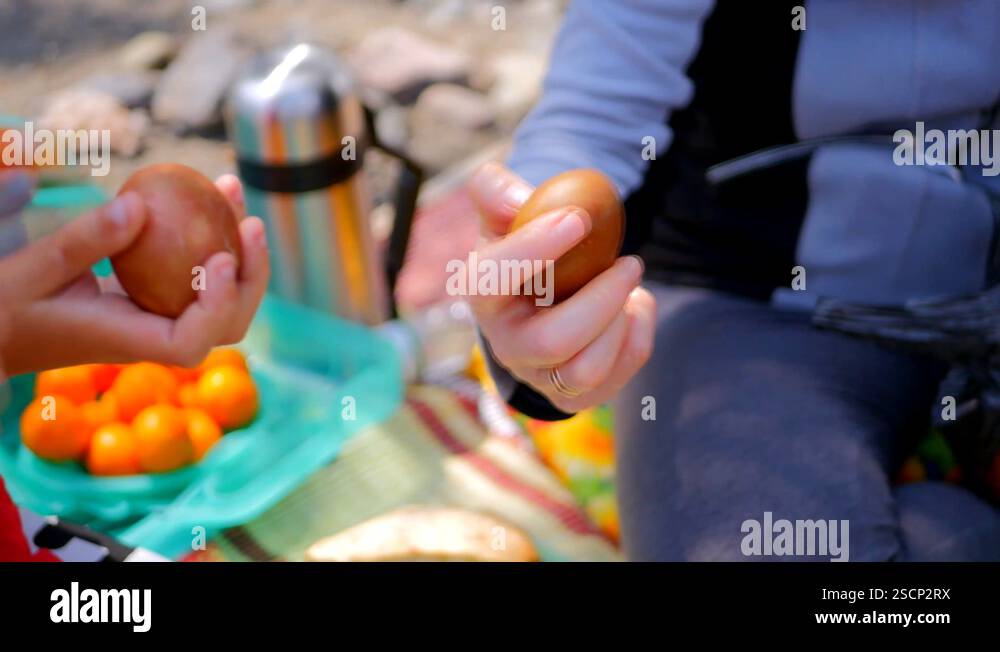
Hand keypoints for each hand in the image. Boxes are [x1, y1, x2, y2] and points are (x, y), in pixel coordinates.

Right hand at [0, 173, 269, 375]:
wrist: (0, 328)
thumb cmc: (7, 304)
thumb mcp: (32, 268)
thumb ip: (84, 241)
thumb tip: (140, 206)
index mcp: (126, 341)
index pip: (190, 344)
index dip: (216, 307)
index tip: (218, 258)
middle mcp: (153, 336)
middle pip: (226, 324)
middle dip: (250, 276)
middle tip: (250, 220)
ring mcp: (159, 319)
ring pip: (220, 298)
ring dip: (239, 248)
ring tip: (231, 187)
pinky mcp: (156, 300)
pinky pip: (196, 274)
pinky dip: (210, 237)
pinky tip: (208, 192)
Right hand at [466, 163, 655, 412]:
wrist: (537, 299)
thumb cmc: (522, 251)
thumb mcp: (502, 215)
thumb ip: (496, 191)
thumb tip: (519, 201)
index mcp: (483, 296)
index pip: (491, 281)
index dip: (534, 249)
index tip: (578, 218)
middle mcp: (506, 345)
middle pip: (553, 340)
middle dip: (602, 300)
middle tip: (631, 263)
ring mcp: (539, 377)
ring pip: (586, 369)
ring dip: (619, 323)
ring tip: (629, 288)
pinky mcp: (573, 396)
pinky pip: (613, 381)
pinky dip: (636, 338)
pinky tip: (631, 310)